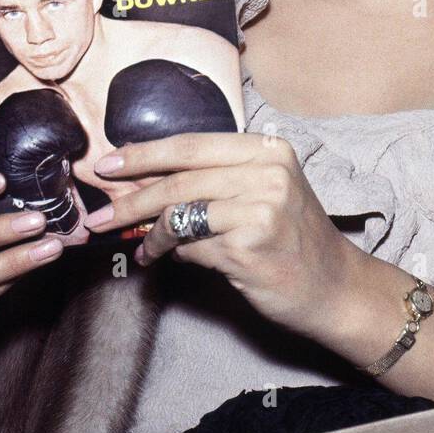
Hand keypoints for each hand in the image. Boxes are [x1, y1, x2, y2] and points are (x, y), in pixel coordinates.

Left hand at [86, 133, 360, 342]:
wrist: (334, 287)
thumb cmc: (291, 240)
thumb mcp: (260, 195)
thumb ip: (210, 182)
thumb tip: (140, 180)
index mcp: (267, 149)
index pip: (192, 145)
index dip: (145, 154)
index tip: (108, 163)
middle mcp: (267, 171)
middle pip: (180, 178)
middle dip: (131, 196)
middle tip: (98, 211)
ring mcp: (261, 207)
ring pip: (180, 212)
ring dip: (146, 230)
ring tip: (129, 242)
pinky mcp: (250, 244)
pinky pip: (190, 246)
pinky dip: (166, 252)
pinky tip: (156, 258)